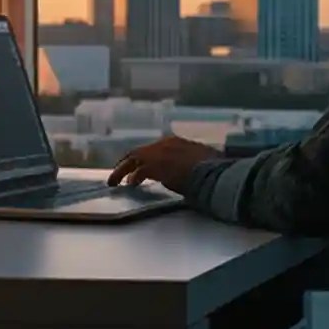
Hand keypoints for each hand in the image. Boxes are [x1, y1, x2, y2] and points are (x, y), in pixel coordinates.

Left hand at [106, 136, 221, 192]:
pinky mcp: (156, 166)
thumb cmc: (214, 168)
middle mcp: (165, 144)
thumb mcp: (201, 160)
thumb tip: (190, 169)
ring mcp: (159, 153)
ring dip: (122, 170)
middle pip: (138, 152)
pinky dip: (133, 178)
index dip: (142, 158)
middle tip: (118, 174)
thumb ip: (190, 163)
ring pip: (133, 159)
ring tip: (113, 181)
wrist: (215, 171)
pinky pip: (138, 172)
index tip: (136, 167)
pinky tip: (129, 185)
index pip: (152, 149)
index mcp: (176, 142)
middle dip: (126, 163)